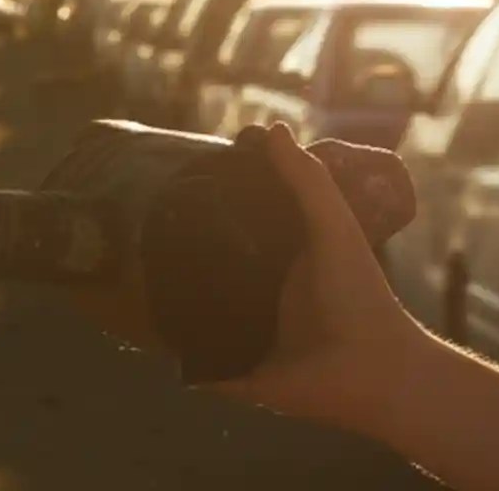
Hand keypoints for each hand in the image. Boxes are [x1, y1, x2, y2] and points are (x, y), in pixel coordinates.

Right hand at [73, 123, 427, 433]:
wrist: (371, 370)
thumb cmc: (360, 295)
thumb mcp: (333, 228)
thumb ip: (307, 181)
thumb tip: (271, 129)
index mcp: (275, 259)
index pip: (233, 226)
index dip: (209, 205)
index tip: (177, 181)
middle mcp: (255, 294)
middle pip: (205, 267)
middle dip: (174, 251)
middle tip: (138, 225)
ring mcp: (239, 332)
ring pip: (189, 309)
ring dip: (164, 297)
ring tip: (126, 270)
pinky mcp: (228, 367)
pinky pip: (188, 357)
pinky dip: (166, 345)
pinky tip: (135, 324)